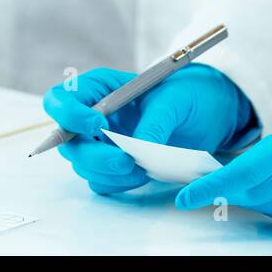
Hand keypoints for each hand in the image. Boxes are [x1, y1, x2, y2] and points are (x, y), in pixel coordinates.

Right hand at [42, 65, 251, 194]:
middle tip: (126, 160)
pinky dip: (117, 183)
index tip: (97, 126)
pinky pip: (101, 180)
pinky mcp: (114, 164)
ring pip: (82, 164)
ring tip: (142, 169)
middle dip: (93, 154)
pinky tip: (142, 176)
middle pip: (67, 140)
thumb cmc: (190, 94)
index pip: (61, 100)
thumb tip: (139, 149)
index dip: (69, 115)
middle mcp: (94, 115)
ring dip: (107, 172)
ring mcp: (102, 142)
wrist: (211, 114)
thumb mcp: (174, 98)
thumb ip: (154, 121)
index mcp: (100, 88)